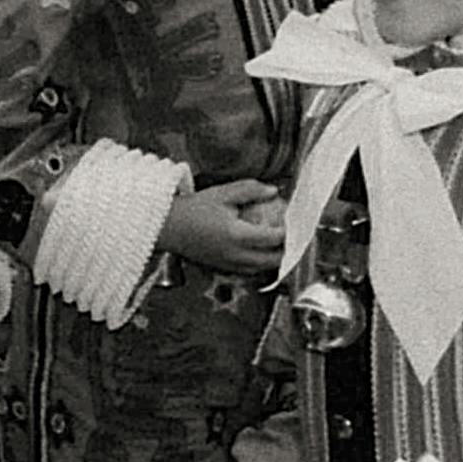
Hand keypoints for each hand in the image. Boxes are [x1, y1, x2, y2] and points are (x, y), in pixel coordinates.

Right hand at [161, 179, 287, 275]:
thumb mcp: (222, 193)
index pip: (274, 237)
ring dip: (274, 259)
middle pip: (273, 259)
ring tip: (281, 246)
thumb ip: (250, 190)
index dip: (289, 231)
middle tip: (294, 237)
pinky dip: (259, 264)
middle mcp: (236, 254)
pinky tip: (260, 252)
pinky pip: (248, 271)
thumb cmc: (192, 209)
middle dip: (287, 249)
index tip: (295, 222)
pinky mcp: (222, 268)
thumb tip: (274, 191)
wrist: (166, 227)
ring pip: (262, 268)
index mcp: (238, 235)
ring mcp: (229, 264)